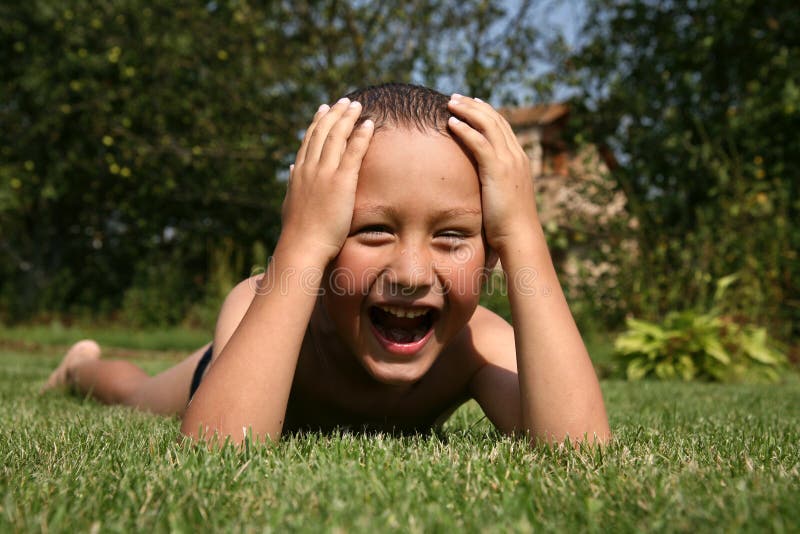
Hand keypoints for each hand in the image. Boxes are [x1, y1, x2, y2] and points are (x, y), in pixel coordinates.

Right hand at [279, 98, 373, 262]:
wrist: (302, 246)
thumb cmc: (297, 232)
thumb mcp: (290, 203)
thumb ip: (292, 184)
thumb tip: (291, 169)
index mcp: (299, 173)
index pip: (309, 140)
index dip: (318, 122)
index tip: (324, 109)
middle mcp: (310, 168)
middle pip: (323, 132)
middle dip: (334, 114)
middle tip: (344, 101)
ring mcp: (325, 173)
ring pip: (337, 136)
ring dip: (348, 118)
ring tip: (357, 105)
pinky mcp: (341, 181)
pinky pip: (353, 152)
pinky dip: (361, 135)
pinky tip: (368, 124)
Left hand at [446, 95, 538, 255]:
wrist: (520, 236)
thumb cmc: (508, 226)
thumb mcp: (502, 199)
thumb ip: (493, 186)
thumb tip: (480, 188)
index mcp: (519, 161)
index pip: (503, 127)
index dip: (486, 112)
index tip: (471, 103)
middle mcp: (516, 156)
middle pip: (495, 119)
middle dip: (474, 105)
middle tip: (456, 97)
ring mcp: (509, 161)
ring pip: (488, 125)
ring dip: (467, 110)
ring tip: (450, 102)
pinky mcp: (498, 170)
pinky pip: (479, 142)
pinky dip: (465, 129)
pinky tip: (451, 122)